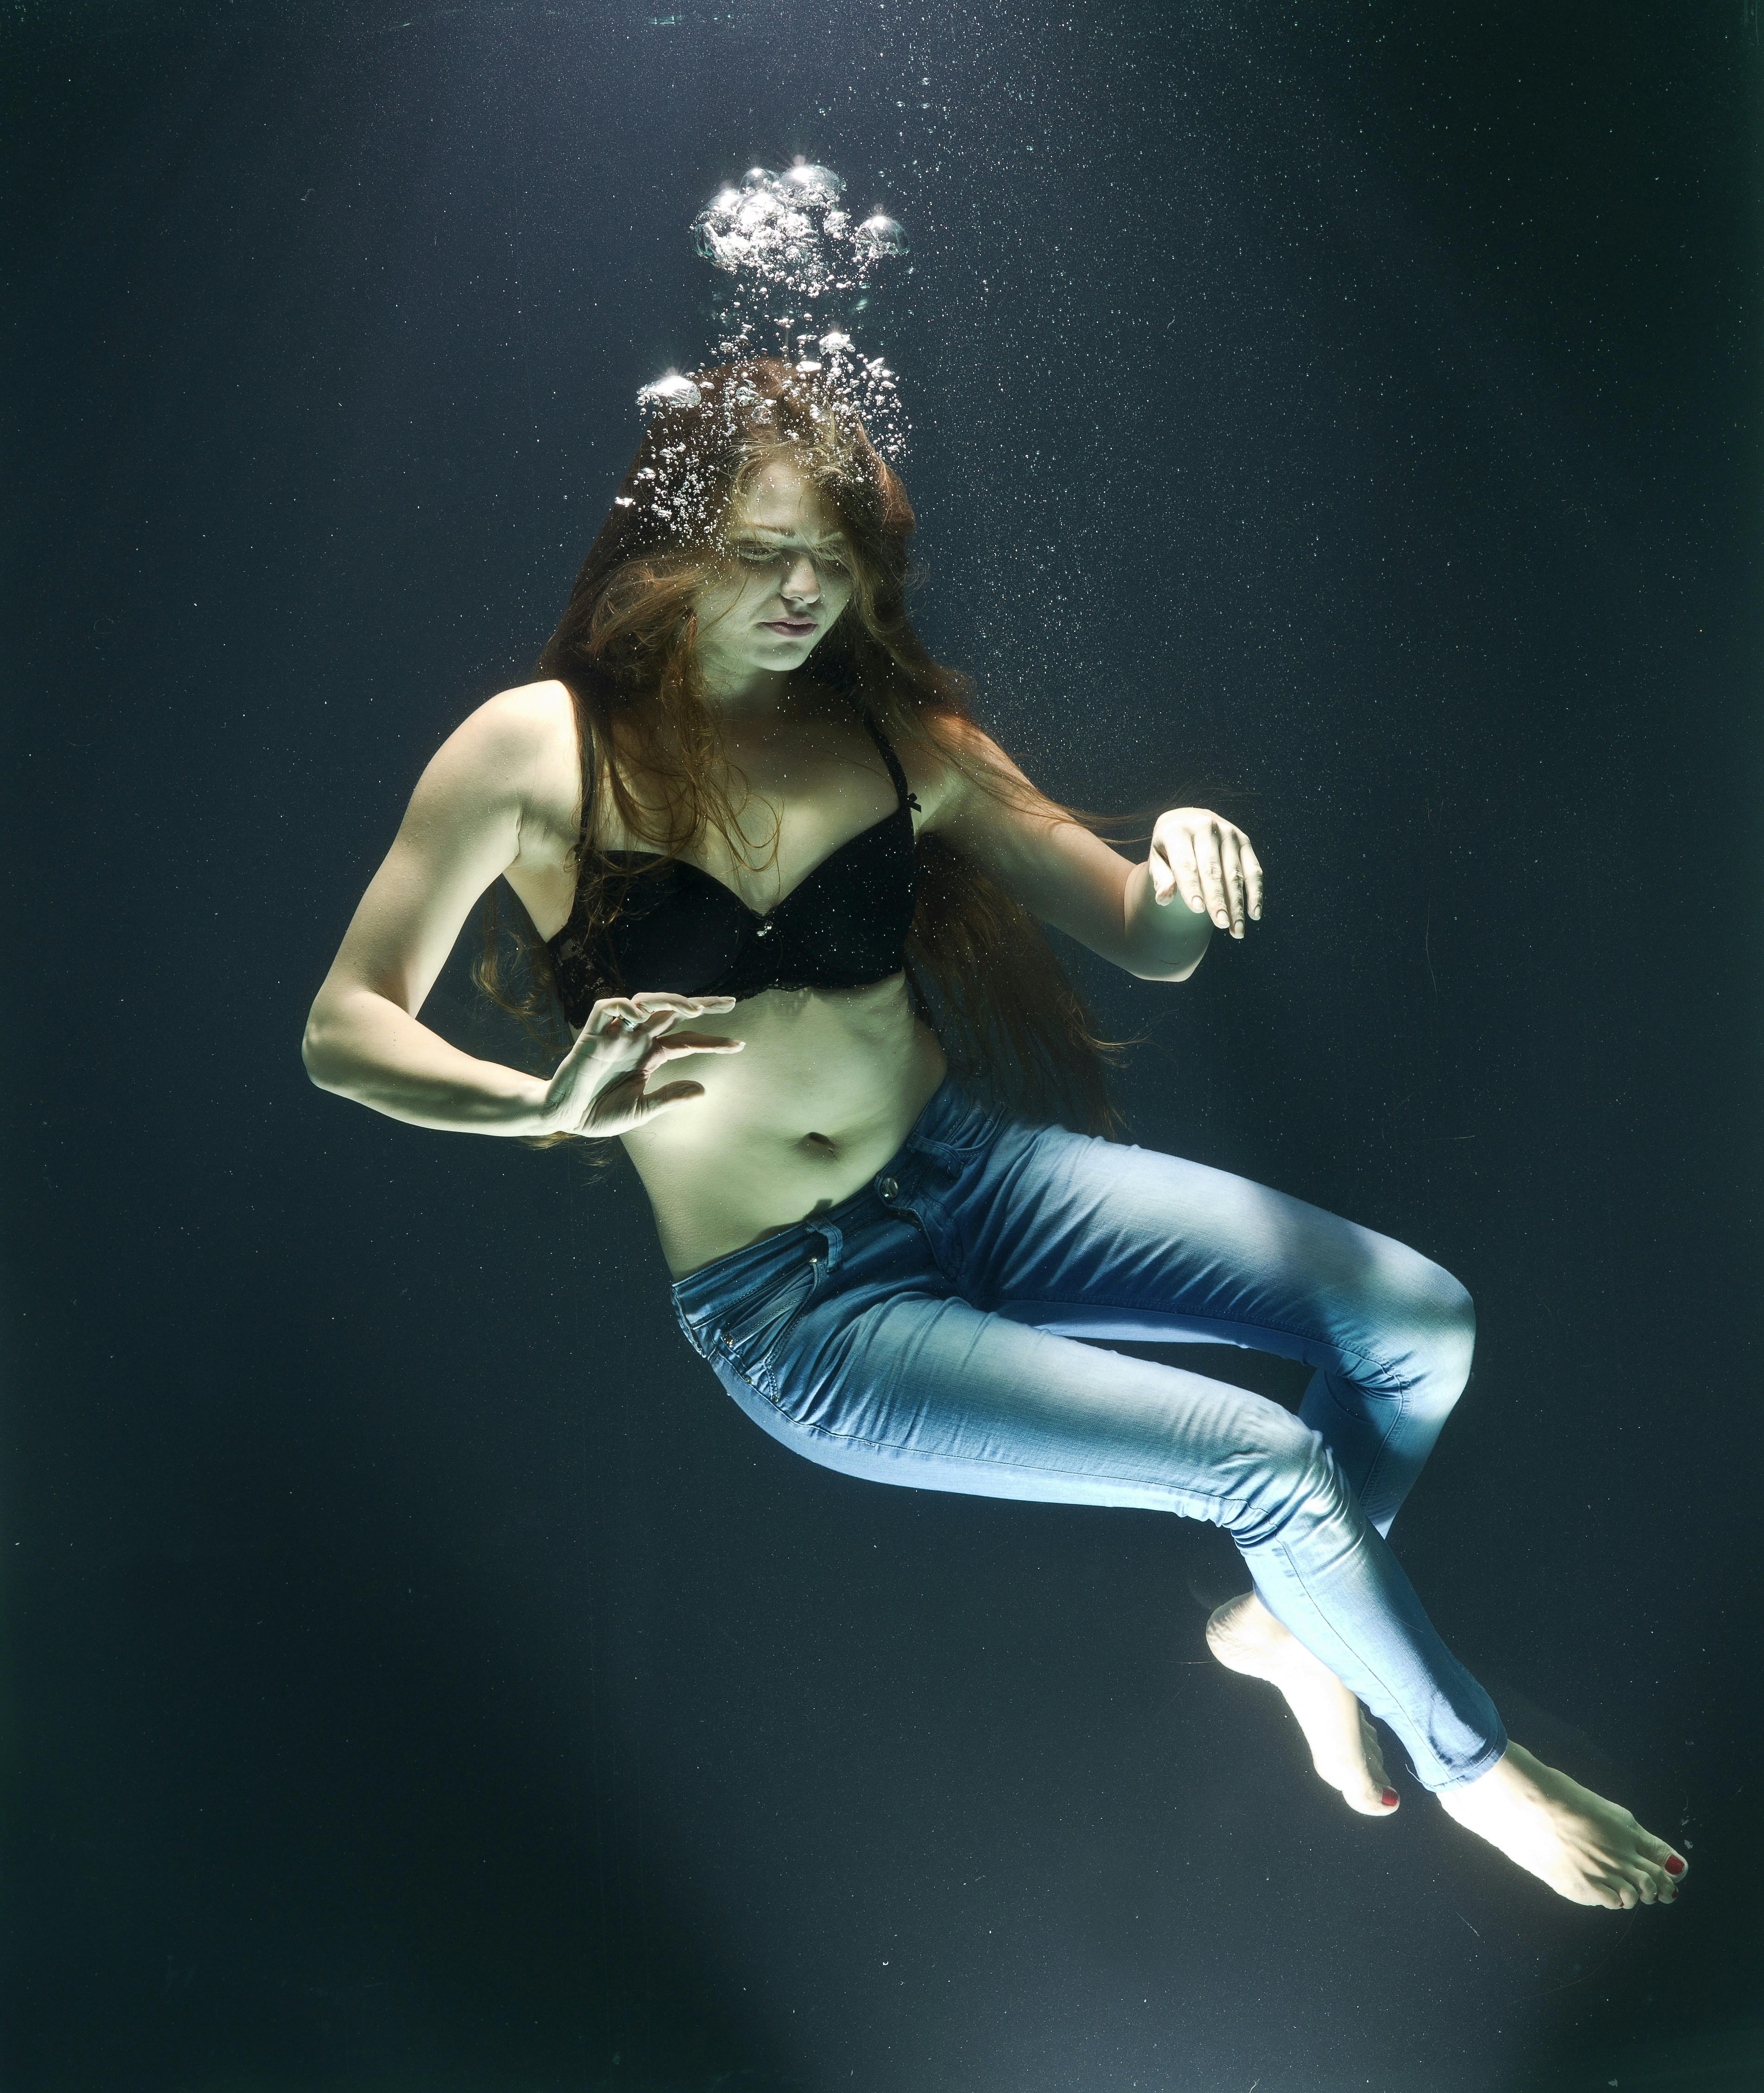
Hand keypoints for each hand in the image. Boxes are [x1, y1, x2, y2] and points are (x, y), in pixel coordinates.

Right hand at [541, 993, 743, 1137]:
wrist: (564, 1118)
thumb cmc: (600, 1114)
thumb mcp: (642, 1110)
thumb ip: (670, 1097)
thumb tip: (704, 1089)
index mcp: (649, 1056)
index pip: (686, 1041)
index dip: (712, 1041)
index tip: (739, 1045)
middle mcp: (635, 1040)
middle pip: (671, 1013)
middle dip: (700, 1004)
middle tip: (730, 1003)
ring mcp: (615, 1035)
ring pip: (644, 1002)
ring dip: (669, 1001)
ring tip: (693, 1009)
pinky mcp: (591, 1036)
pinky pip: (607, 1008)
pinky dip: (625, 1007)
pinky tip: (642, 1017)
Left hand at [1149, 809, 1263, 938]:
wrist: (1187, 820)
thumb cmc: (1169, 847)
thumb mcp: (1158, 858)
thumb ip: (1160, 878)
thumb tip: (1163, 898)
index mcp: (1177, 830)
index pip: (1185, 864)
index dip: (1191, 887)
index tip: (1197, 910)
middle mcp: (1205, 827)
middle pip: (1212, 870)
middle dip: (1218, 899)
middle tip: (1221, 924)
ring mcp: (1228, 832)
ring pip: (1234, 873)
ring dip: (1237, 903)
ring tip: (1236, 929)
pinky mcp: (1244, 840)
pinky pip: (1253, 869)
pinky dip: (1255, 892)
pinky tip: (1254, 914)